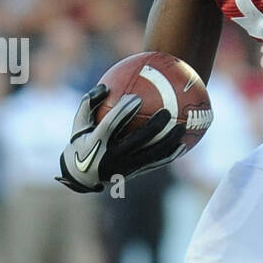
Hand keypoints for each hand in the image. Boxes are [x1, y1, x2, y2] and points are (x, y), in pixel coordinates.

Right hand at [56, 84, 185, 192]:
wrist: (82, 176)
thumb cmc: (81, 141)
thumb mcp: (79, 123)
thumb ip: (89, 103)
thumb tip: (104, 86)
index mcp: (97, 142)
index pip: (111, 125)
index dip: (123, 112)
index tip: (137, 97)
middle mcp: (112, 156)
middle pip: (137, 141)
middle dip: (153, 127)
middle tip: (166, 112)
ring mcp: (126, 167)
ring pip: (152, 154)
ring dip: (168, 141)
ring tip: (182, 127)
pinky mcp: (135, 173)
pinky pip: (156, 163)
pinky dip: (170, 154)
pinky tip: (183, 145)